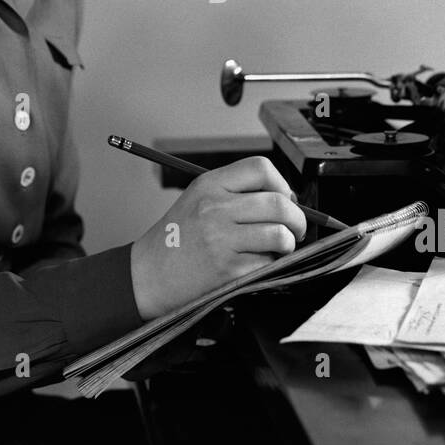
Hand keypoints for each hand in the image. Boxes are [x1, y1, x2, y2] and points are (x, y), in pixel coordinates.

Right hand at [129, 156, 306, 320]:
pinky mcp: (227, 270)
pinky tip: (256, 265)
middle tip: (296, 229)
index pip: (260, 168)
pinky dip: (271, 265)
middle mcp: (214, 208)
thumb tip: (286, 198)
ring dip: (287, 244)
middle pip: (279, 203)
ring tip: (278, 248)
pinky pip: (268, 263)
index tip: (285, 199)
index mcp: (208, 185)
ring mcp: (221, 240)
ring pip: (280, 234)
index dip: (282, 184)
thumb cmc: (177, 239)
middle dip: (298, 219)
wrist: (147, 275)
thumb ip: (235, 193)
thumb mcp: (197, 200)